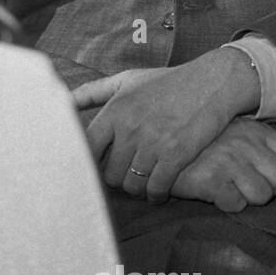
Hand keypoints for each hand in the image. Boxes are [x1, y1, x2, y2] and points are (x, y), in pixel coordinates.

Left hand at [74, 49, 260, 203]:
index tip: (95, 171)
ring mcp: (154, 143)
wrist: (215, 81)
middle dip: (118, 178)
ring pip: (131, 185)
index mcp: (116, 111)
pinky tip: (160, 190)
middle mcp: (131, 128)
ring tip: (143, 182)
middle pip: (109, 175)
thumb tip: (61, 102)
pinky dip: (157, 195)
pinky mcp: (177, 154)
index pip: (85, 153)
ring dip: (137, 188)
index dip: (87, 167)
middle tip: (128, 174)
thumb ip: (93, 91)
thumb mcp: (129, 79)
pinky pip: (156, 188)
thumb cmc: (169, 81)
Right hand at [170, 118, 275, 212]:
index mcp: (258, 131)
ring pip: (263, 196)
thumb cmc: (207, 143)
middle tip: (257, 189)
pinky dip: (231, 204)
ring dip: (251, 199)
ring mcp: (230, 161)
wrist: (163, 145)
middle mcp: (247, 144)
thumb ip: (264, 145)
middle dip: (275, 191)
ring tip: (236, 190)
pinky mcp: (211, 180)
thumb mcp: (239, 133)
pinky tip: (220, 195)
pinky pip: (237, 204)